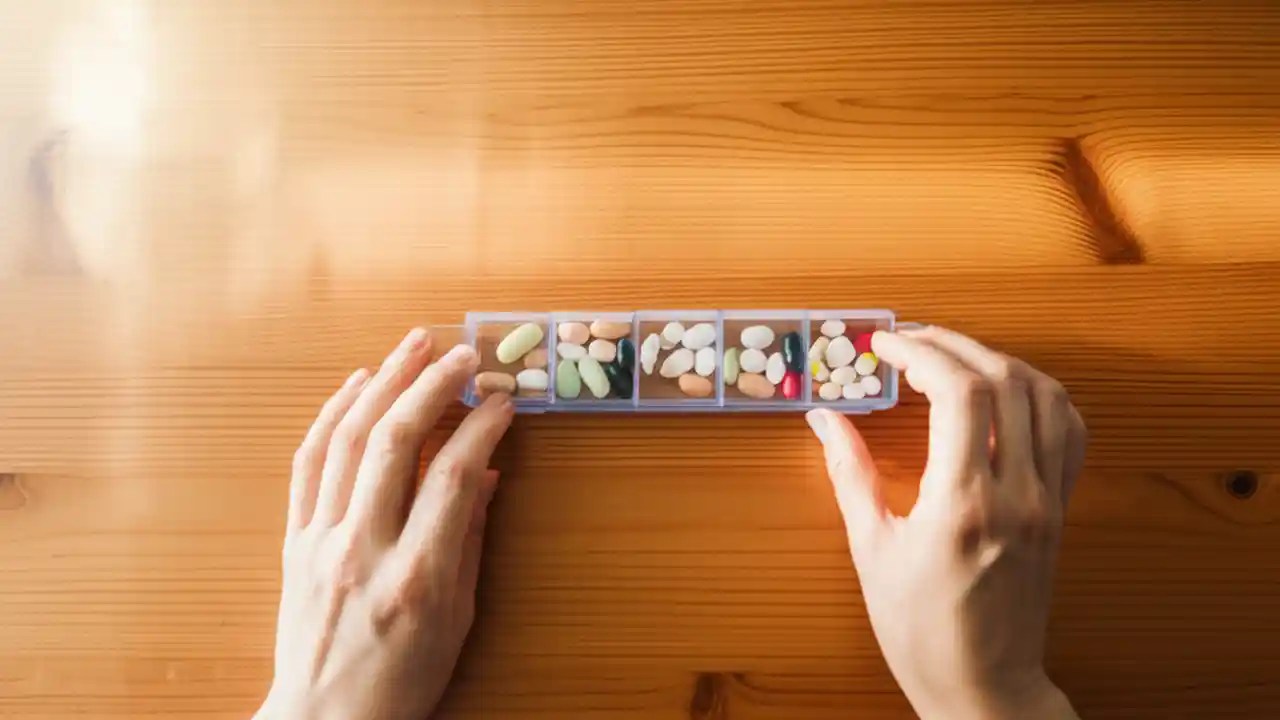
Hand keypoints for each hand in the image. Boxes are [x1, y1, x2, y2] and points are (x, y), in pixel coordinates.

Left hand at [256, 328, 514, 719]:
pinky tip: (358, 383)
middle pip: (395, 442)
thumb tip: (486, 474)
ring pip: (347, 440)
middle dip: (432, 385)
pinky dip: (331, 415)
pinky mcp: (293, 539)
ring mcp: (320, 541)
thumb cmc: (402, 680)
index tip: (504, 401)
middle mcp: (363, 549)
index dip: (482, 427)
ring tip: (415, 344)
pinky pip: (308, 462)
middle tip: (465, 353)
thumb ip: (471, 542)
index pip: (453, 476)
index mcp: (416, 576)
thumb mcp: (458, 620)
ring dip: (384, 382)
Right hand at [806, 326, 1086, 719]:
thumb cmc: (922, 631)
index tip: (884, 345)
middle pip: (1004, 380)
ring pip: (1046, 396)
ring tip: (951, 355)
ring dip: (998, 360)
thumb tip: (825, 418)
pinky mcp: (1059, 509)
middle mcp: (1016, 495)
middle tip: (909, 340)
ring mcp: (1047, 501)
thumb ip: (851, 475)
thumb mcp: (872, 552)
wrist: (985, 687)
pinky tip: (1004, 390)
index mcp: (964, 505)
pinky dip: (1039, 394)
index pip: (959, 394)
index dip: (921, 353)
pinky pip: (1069, 431)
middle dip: (952, 344)